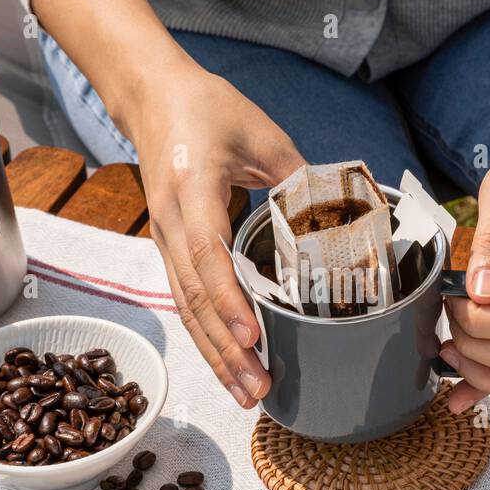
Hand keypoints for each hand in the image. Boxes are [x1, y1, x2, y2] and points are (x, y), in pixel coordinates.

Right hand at [130, 65, 304, 407]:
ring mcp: (164, 238)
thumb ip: (297, 175)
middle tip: (258, 389)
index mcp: (192, 189)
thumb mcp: (261, 131)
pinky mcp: (169, 247)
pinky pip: (186, 299)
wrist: (152, 96)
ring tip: (247, 393)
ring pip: (186, 308)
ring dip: (215, 355)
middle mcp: (170, 222)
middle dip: (226, 349)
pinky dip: (208, 335)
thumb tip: (338, 215)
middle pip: (194, 298)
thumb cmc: (206, 108)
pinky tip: (230, 363)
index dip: (230, 299)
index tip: (252, 336)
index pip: (208, 254)